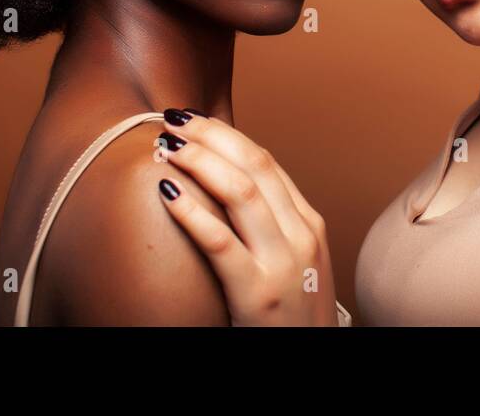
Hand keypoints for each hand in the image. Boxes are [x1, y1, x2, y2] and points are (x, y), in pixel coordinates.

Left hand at [155, 108, 337, 325]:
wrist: (313, 360)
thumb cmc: (293, 316)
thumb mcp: (293, 261)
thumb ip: (271, 226)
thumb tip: (226, 188)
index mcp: (309, 223)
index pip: (267, 163)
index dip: (228, 136)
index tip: (195, 120)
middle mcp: (301, 235)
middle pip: (255, 166)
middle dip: (212, 135)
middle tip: (174, 117)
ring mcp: (282, 263)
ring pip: (242, 192)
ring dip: (201, 161)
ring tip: (168, 145)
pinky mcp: (257, 294)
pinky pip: (221, 242)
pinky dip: (192, 211)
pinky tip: (166, 193)